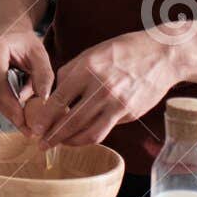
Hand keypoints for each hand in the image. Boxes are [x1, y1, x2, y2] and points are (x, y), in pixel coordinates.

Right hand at [0, 25, 54, 135]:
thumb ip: (44, 75)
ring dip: (6, 110)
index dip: (10, 103)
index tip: (22, 119)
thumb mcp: (39, 54)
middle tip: (27, 129)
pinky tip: (15, 110)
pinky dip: (1, 104)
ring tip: (24, 123)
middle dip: (9, 111)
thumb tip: (44, 100)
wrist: (8, 31)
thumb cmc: (24, 42)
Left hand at [29, 30, 181, 147]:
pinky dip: (90, 137)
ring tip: (60, 144)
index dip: (44, 118)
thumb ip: (70, 73)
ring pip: (89, 133)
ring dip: (71, 142)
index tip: (34, 128)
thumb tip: (52, 95)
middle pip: (71, 121)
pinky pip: (105, 130)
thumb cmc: (123, 51)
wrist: (161, 55)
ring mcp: (117, 104)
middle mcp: (101, 88)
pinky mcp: (129, 114)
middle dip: (53, 136)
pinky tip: (81, 137)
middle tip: (42, 144)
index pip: (58, 100)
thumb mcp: (91, 53)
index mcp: (87, 69)